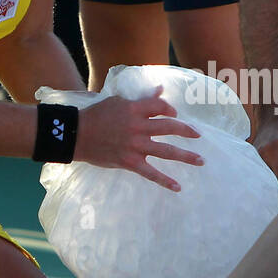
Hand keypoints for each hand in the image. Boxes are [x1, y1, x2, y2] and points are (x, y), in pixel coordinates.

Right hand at [75, 85, 202, 190]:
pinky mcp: (130, 162)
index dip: (170, 109)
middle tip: (198, 135)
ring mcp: (135, 146)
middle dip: (187, 131)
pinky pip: (151, 173)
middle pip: (169, 127)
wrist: (76, 135)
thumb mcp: (118, 101)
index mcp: (135, 109)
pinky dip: (165, 181)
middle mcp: (138, 127)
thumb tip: (160, 89)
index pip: (161, 107)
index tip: (174, 113)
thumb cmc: (96, 115)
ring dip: (186, 156)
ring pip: (166, 151)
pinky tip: (178, 187)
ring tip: (201, 160)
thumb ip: (142, 98)